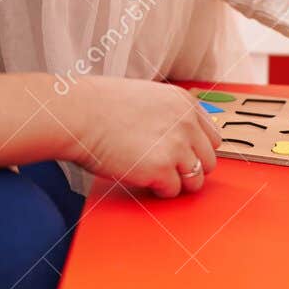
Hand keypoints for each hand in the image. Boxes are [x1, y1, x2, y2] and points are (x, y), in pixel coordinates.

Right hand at [64, 77, 220, 198]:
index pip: (212, 136)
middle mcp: (186, 123)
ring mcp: (176, 147)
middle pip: (209, 161)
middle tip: (167, 170)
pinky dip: (159, 190)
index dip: (196, 150)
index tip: (184, 157)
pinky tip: (142, 179)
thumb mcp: (146, 97)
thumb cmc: (98, 105)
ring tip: (154, 176)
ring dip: (176, 182)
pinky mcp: (161, 170)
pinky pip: (173, 191)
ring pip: (196, 180)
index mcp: (183, 103)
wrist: (77, 114)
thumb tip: (177, 137)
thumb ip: (168, 115)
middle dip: (189, 168)